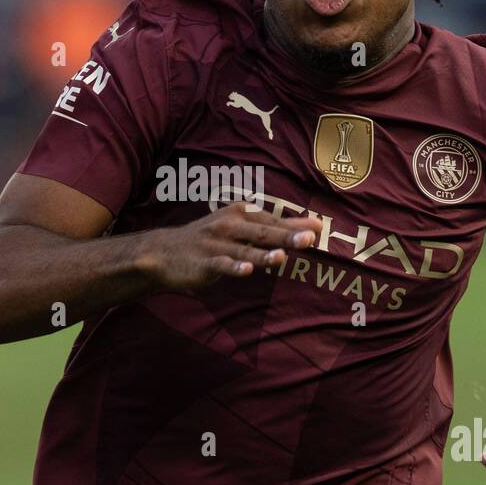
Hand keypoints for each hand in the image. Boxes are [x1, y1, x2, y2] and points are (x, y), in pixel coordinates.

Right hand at [136, 200, 323, 290]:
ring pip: (244, 249)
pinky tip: (246, 271)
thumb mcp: (241, 227)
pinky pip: (221, 265)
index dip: (295, 224)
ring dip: (263, 253)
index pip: (272, 220)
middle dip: (286, 235)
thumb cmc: (212, 239)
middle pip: (262, 232)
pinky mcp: (204, 262)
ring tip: (281, 256)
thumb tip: (313, 226)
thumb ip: (275, 227)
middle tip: (310, 238)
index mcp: (240, 213)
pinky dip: (234, 267)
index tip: (320, 227)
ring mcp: (215, 244)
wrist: (165, 252)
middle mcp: (229, 225)